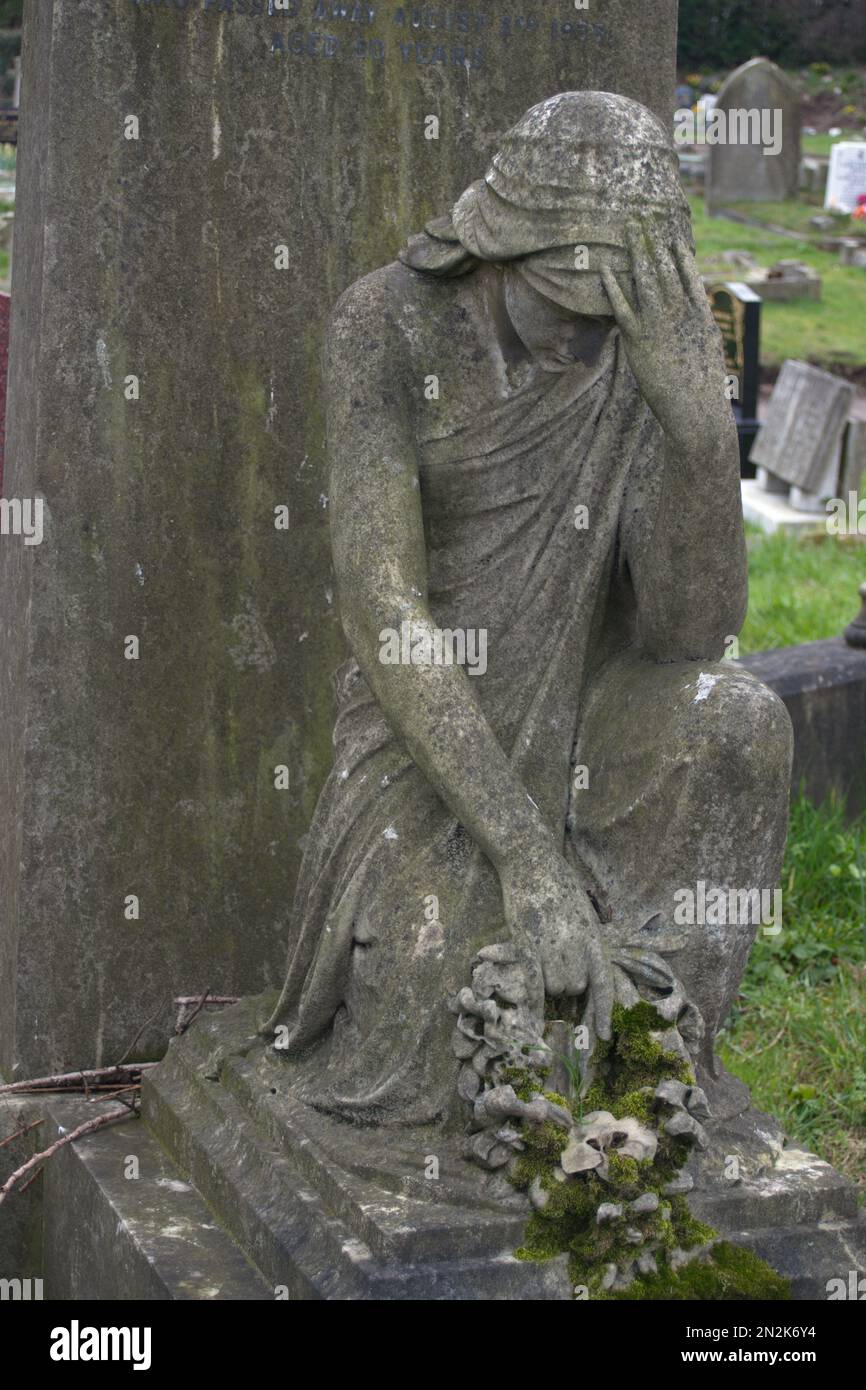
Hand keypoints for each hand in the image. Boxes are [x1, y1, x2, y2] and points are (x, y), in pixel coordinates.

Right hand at [499, 849, 612, 1039]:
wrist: (531, 861)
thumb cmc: (558, 885)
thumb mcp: (584, 914)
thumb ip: (587, 944)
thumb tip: (584, 976)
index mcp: (594, 938)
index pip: (603, 985)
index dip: (604, 1013)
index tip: (603, 1037)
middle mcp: (576, 947)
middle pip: (574, 988)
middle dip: (565, 982)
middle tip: (555, 958)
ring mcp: (551, 947)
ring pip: (552, 987)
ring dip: (546, 981)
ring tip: (540, 951)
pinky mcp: (526, 944)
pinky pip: (532, 983)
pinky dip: (533, 1005)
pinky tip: (533, 1023)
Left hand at [601, 219, 733, 458]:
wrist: (696, 410)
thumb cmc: (702, 387)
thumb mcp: (707, 349)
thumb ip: (699, 326)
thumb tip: (695, 313)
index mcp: (699, 313)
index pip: (687, 270)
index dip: (676, 249)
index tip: (668, 230)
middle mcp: (680, 312)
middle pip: (664, 267)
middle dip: (652, 241)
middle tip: (642, 216)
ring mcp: (660, 324)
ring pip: (646, 279)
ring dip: (636, 252)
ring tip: (628, 229)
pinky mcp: (640, 340)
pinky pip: (624, 307)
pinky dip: (614, 286)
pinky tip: (606, 268)